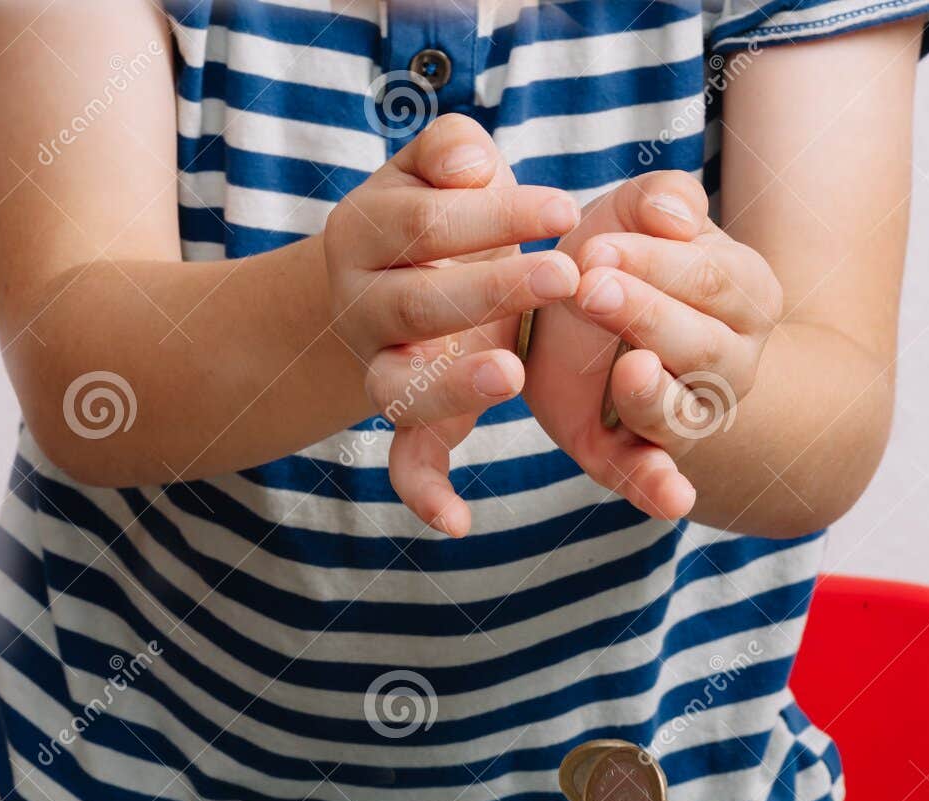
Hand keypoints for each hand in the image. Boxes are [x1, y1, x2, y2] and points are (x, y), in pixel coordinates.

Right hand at [323, 114, 580, 535]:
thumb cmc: (442, 212)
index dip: (495, 213)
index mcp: (366, 232)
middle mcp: (362, 307)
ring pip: (399, 390)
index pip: (428, 221)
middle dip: (492, 288)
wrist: (397, 278)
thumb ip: (452, 151)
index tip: (565, 208)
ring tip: (511, 373)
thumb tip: (473, 167)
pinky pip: (406, 466)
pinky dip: (426, 496)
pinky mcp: (409, 422)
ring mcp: (380, 370)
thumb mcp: (442, 167)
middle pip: (418, 303)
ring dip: (454, 386)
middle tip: (566, 276)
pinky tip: (458, 522)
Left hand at [522, 172, 780, 521]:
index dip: (654, 262)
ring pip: (683, 413)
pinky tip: (670, 501)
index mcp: (744, 293)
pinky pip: (657, 479)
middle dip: (645, 314)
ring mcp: (693, 414)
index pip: (711, 277)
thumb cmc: (615, 257)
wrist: (569, 323)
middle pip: (701, 343)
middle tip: (589, 287)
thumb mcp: (631, 213)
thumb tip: (676, 216)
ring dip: (653, 394)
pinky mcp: (643, 457)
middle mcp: (731, 361)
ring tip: (628, 369)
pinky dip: (664, 492)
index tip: (595, 247)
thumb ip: (660, 201)